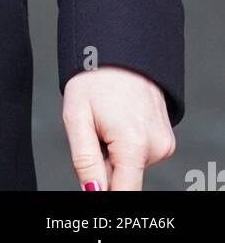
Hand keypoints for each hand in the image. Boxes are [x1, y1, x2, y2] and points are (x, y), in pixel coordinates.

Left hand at [63, 65, 175, 189]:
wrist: (121, 49)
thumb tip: (93, 192)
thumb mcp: (76, 117)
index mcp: (134, 144)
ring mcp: (164, 143)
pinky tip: (120, 121)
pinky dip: (126, 145)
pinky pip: (139, 155)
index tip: (94, 186)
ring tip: (108, 121)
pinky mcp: (166, 140)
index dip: (104, 193)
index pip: (124, 192)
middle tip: (94, 133)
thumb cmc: (95, 78)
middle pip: (123, 178)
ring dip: (114, 153)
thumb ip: (84, 160)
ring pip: (130, 166)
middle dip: (104, 165)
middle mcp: (156, 146)